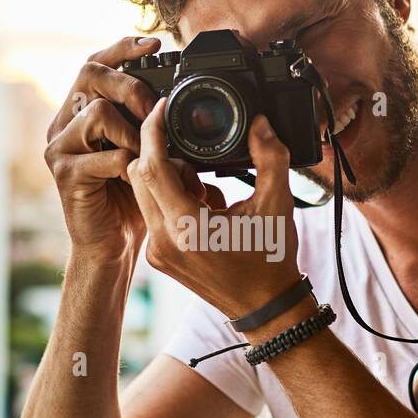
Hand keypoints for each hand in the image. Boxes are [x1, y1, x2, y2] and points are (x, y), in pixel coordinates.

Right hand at [44, 35, 220, 261]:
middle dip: (128, 84)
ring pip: (96, 112)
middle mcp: (64, 123)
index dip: (122, 48)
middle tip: (154, 108)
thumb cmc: (131, 200)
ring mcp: (59, 147)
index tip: (154, 44)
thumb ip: (151, 125)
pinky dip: (126, 164)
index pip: (96, 63)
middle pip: (88, 73)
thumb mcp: (146, 152)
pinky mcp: (64, 173)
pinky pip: (100, 155)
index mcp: (82, 111)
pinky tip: (134, 177)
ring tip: (145, 154)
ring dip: (131, 131)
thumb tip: (175, 99)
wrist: (113, 245)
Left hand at [121, 97, 301, 318]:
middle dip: (164, 156)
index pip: (152, 167)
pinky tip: (204, 209)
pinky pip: (153, 212)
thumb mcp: (277, 204)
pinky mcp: (159, 257)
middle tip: (198, 160)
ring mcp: (158, 252)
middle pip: (140, 176)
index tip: (163, 109)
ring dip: (169, 179)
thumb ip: (271, 157)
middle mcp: (165, 241)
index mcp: (188, 228)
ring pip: (144, 193)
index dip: (153, 132)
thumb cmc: (272, 262)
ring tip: (207, 192)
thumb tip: (260, 122)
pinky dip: (172, 199)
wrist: (266, 308)